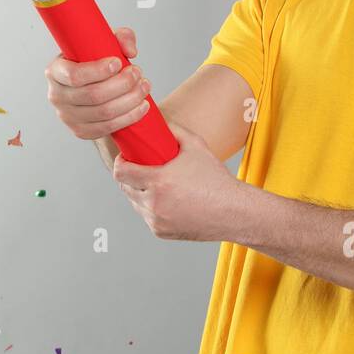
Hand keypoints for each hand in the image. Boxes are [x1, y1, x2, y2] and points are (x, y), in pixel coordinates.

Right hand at [44, 27, 151, 140]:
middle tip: (138, 73)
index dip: (98, 71)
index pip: (74, 75)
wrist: (91, 86)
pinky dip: (129, 117)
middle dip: (122, 84)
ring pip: (104, 113)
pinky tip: (142, 106)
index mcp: (55, 71)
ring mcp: (67, 117)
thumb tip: (130, 51)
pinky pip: (108, 128)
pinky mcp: (81, 131)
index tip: (119, 62)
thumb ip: (120, 38)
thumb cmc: (95, 60)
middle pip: (93, 95)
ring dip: (130, 100)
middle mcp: (56, 96)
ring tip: (144, 86)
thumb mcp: (103, 43)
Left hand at [111, 121, 243, 241]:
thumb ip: (174, 130)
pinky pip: (146, 216)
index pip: (121, 173)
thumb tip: (158, 121)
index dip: (120, 163)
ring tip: (152, 183)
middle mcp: (154, 203)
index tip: (126, 157)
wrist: (232, 211)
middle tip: (139, 168)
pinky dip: (150, 207)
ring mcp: (156, 220)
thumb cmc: (215, 179)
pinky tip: (162, 199)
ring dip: (138, 192)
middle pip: (124, 188)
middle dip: (129, 177)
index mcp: (159, 181)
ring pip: (134, 203)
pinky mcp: (161, 232)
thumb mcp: (195, 146)